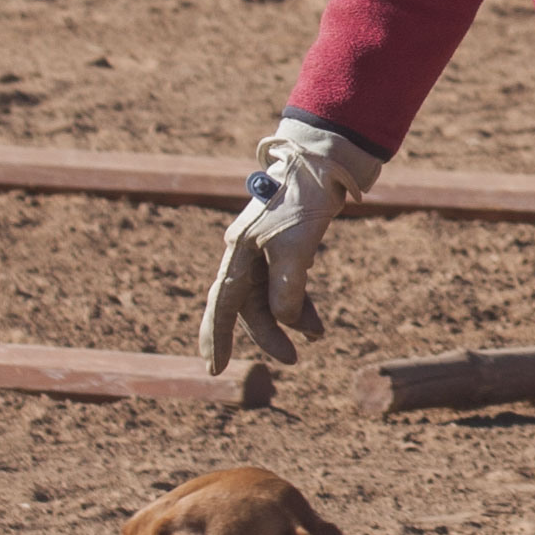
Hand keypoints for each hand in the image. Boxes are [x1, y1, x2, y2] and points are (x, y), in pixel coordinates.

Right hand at [199, 117, 385, 372]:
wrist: (320, 166)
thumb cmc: (303, 202)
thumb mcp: (297, 247)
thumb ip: (287, 287)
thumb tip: (281, 321)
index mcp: (238, 251)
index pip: (223, 303)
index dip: (217, 336)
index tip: (214, 368)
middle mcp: (245, 254)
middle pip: (248, 306)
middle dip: (268, 335)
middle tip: (292, 360)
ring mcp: (263, 252)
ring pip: (270, 299)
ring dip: (292, 320)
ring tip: (319, 337)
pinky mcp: (285, 250)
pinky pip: (287, 287)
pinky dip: (301, 304)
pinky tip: (316, 323)